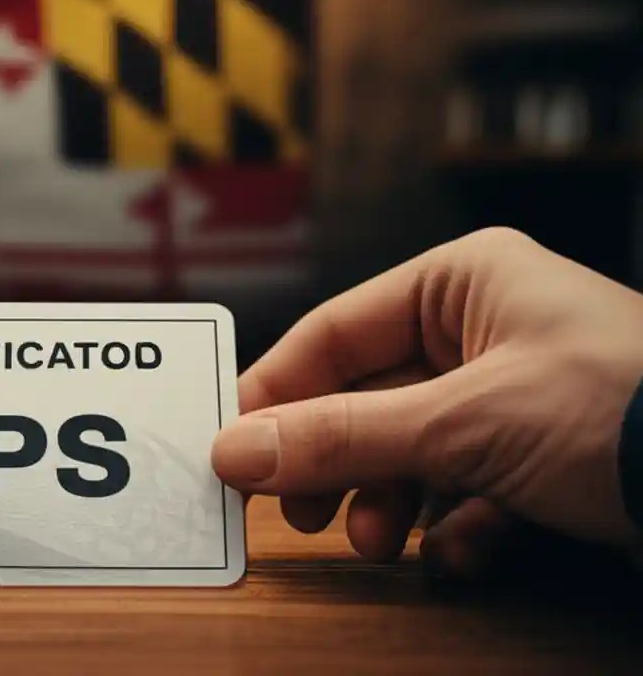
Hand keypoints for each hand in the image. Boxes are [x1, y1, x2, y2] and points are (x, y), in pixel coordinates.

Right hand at [212, 228, 642, 574]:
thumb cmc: (614, 409)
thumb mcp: (460, 423)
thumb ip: (338, 437)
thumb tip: (232, 452)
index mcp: (463, 281)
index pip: (334, 331)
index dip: (276, 392)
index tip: (230, 447)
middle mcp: (486, 327)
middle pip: (368, 396)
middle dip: (336, 461)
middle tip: (297, 512)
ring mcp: (518, 392)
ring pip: (414, 449)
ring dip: (391, 502)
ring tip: (380, 544)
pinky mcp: (548, 453)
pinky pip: (472, 488)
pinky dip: (459, 527)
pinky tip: (464, 554)